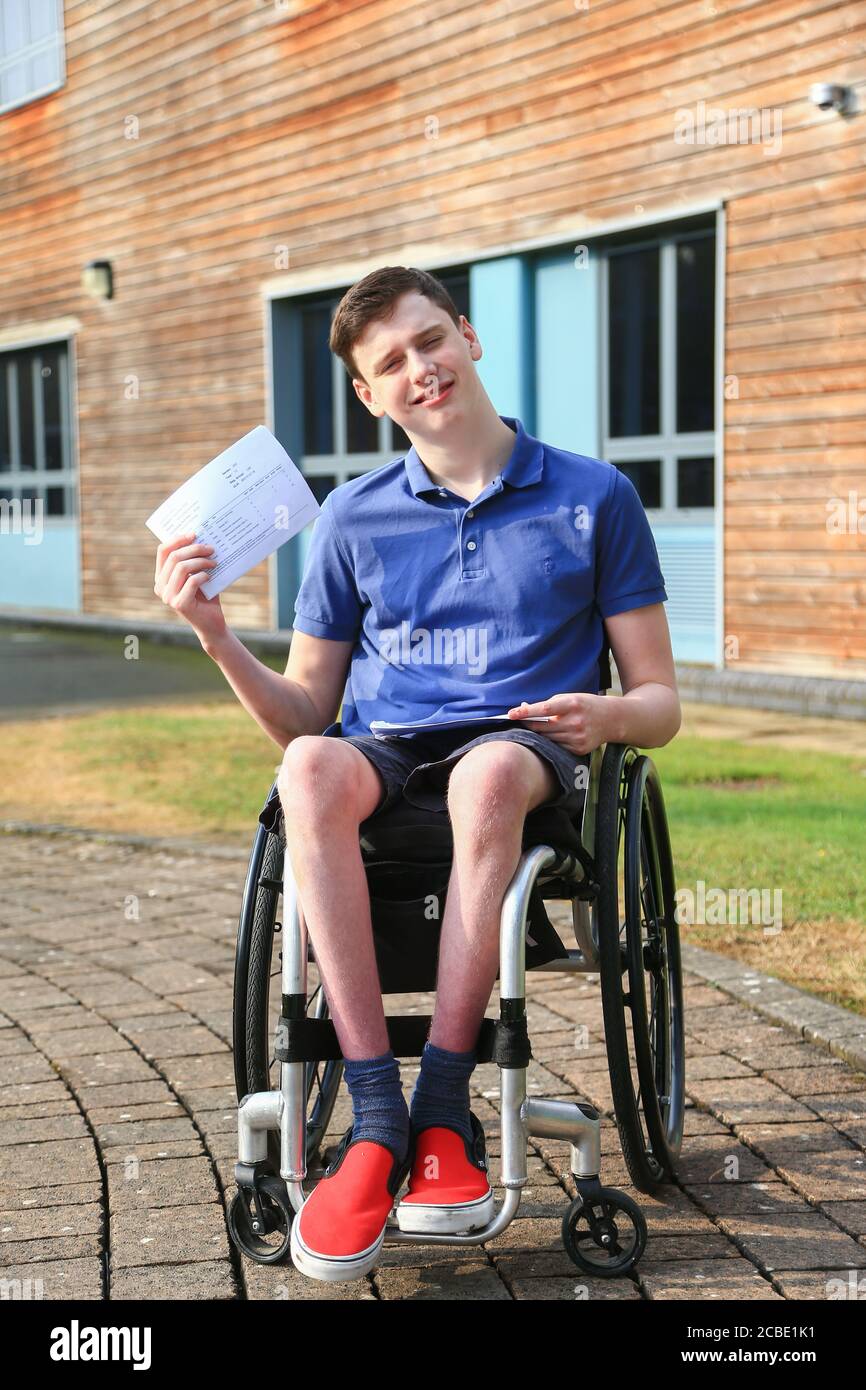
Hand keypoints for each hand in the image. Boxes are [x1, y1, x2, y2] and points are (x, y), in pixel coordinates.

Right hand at [153, 531, 226, 648]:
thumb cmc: (205, 596)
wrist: (212, 623)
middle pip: (174, 557)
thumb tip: (199, 537)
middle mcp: (160, 586)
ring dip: (201, 561)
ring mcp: (168, 596)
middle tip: (211, 548)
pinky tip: (211, 576)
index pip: (163, 551)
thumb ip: (192, 560)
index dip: (177, 539)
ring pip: (182, 567)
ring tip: (214, 561)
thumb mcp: (197, 574)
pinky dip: (203, 575)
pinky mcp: (179, 604)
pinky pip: (192, 581)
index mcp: (161, 577)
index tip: (194, 533)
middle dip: (194, 549)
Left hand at [506, 692, 610, 754]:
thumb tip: (523, 708)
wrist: (612, 719)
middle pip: (541, 727)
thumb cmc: (586, 705)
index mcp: (573, 704)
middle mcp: (576, 722)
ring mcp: (578, 738)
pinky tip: (554, 734)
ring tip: (536, 726)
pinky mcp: (579, 749)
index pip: (544, 710)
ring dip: (538, 733)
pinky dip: (550, 741)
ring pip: (547, 738)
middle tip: (517, 719)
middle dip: (527, 723)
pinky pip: (556, 746)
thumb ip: (548, 704)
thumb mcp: (569, 698)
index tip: (510, 714)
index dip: (525, 712)